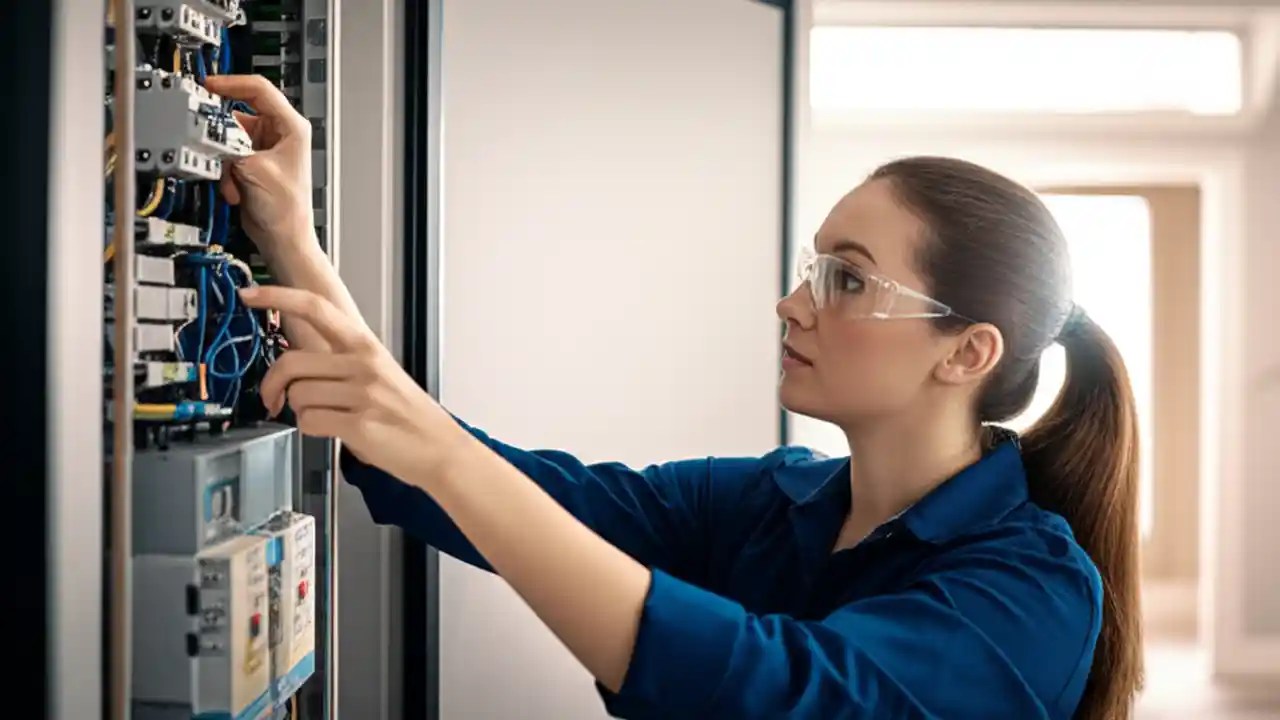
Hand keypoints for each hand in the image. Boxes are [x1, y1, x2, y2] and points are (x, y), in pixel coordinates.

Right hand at [203, 75, 313, 253]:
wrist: (282, 237)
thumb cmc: (286, 209)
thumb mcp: (254, 170)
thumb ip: (230, 145)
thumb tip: (210, 132)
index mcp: (292, 127)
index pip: (259, 89)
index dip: (231, 83)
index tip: (208, 86)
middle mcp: (279, 133)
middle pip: (238, 115)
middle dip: (224, 139)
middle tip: (214, 148)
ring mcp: (263, 146)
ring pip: (228, 138)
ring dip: (225, 162)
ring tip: (234, 181)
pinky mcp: (250, 160)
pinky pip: (225, 155)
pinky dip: (225, 173)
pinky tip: (235, 189)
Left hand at [240, 285, 467, 480]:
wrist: (440, 448)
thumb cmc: (408, 413)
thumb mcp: (380, 372)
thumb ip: (342, 360)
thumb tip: (295, 362)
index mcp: (366, 345)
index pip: (316, 308)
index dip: (276, 297)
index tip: (249, 294)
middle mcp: (363, 365)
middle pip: (290, 362)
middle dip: (272, 384)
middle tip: (272, 398)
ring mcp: (362, 395)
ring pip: (297, 396)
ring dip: (300, 411)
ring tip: (324, 417)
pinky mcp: (359, 426)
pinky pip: (309, 422)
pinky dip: (310, 430)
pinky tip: (332, 430)